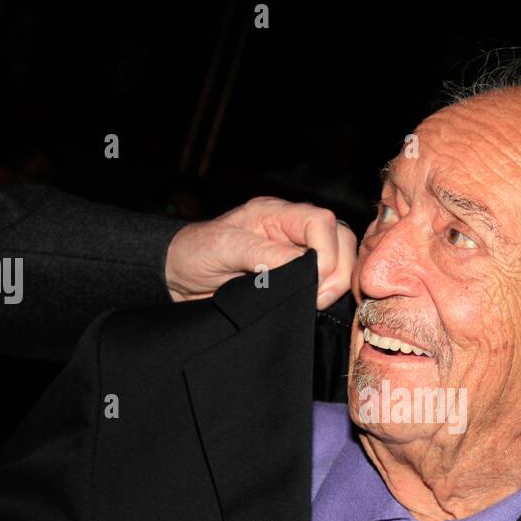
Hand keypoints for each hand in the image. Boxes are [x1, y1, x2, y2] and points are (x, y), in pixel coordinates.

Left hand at [165, 196, 356, 308]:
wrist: (178, 278)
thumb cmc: (194, 254)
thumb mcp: (223, 248)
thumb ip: (262, 253)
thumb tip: (303, 264)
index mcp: (274, 214)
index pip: (321, 222)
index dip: (326, 254)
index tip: (311, 282)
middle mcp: (292, 230)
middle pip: (341, 239)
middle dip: (337, 271)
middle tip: (316, 299)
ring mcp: (298, 253)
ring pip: (342, 259)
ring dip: (336, 284)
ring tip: (313, 304)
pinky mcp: (299, 276)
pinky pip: (329, 279)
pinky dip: (330, 294)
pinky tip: (313, 306)